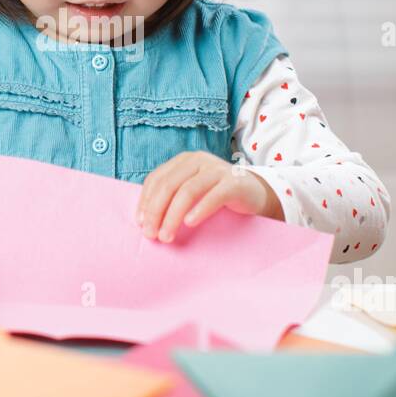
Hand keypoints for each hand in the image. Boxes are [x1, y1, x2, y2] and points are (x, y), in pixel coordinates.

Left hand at [135, 151, 280, 243]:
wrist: (255, 194)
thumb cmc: (217, 195)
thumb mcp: (192, 191)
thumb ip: (172, 197)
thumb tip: (144, 220)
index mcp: (184, 161)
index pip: (156, 178)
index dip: (145, 201)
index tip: (140, 223)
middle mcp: (199, 160)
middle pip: (169, 185)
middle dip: (156, 211)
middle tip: (151, 235)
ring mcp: (217, 169)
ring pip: (188, 191)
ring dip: (173, 216)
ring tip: (166, 236)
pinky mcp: (234, 183)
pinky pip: (213, 196)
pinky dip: (199, 209)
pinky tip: (190, 223)